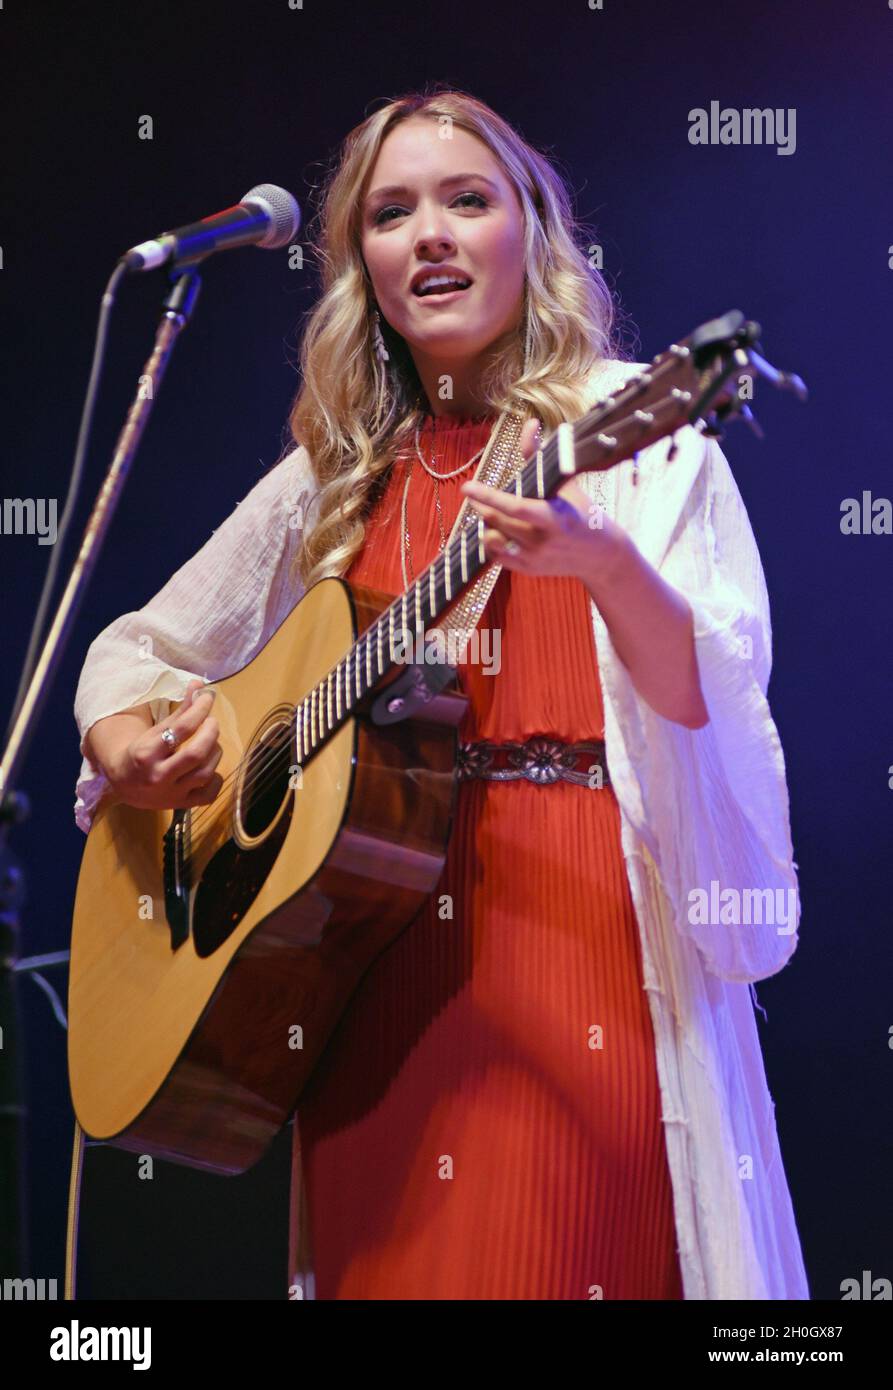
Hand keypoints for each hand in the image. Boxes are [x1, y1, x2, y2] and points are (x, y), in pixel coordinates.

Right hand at [107, 678, 223, 810]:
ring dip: (216, 752)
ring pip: (205, 773)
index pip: (181, 728)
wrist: (125, 784)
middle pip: (196, 754)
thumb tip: (200, 685)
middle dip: (211, 733)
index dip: (199, 709)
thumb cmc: (142, 751)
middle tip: (212, 723)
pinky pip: (209, 795)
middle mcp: (158, 775)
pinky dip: (216, 779)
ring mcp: (171, 793)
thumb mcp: (155, 730)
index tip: (208, 697)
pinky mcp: (181, 805)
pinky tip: (211, 768)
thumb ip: (180, 710)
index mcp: (146, 753)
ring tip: (212, 742)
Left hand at [460, 417, 626, 581]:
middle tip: (475, 495)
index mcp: (555, 516)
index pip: (515, 507)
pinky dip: (492, 540)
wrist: (600, 555)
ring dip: (487, 522)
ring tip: (492, 512)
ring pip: (493, 537)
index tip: (466, 487)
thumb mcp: (565, 484)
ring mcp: (535, 558)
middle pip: (497, 520)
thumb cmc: (581, 512)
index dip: (489, 496)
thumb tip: (530, 424)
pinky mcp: (529, 570)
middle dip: (482, 505)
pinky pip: (496, 555)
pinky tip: (499, 530)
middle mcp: (543, 540)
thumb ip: (539, 456)